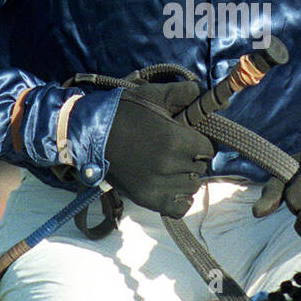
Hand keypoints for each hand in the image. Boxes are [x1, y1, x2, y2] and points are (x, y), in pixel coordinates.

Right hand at [105, 80, 214, 217]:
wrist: (93, 135)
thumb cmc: (124, 113)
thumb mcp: (152, 95)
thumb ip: (182, 92)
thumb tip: (204, 93)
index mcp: (175, 139)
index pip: (207, 149)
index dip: (199, 143)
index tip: (188, 140)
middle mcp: (169, 165)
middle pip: (200, 168)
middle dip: (191, 159)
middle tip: (176, 153)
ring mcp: (158, 185)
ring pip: (191, 187)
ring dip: (185, 178)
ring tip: (171, 169)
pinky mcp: (147, 199)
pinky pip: (178, 209)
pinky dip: (179, 200)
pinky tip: (172, 188)